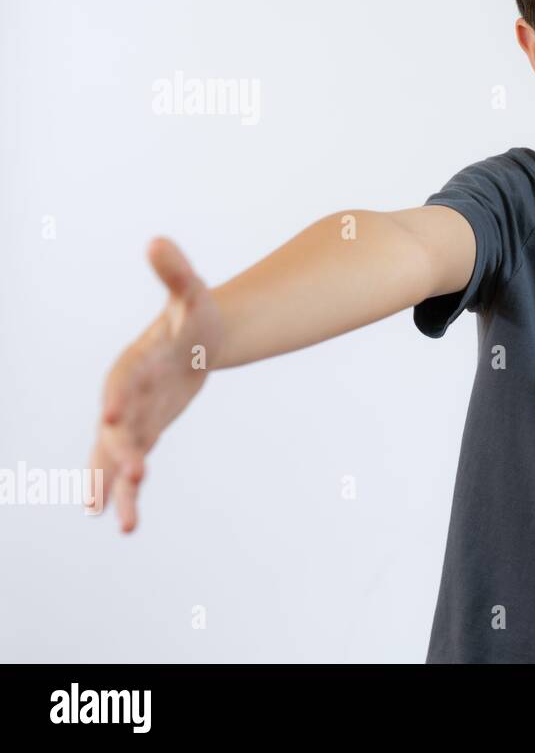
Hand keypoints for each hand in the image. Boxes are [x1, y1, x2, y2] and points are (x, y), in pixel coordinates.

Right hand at [87, 237, 224, 531]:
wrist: (196, 337)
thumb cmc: (193, 313)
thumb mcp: (191, 293)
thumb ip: (175, 271)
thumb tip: (157, 240)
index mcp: (136, 362)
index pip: (122, 380)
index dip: (117, 397)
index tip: (110, 417)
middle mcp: (126, 394)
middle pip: (118, 428)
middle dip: (122, 453)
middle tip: (137, 476)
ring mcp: (132, 418)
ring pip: (118, 457)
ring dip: (119, 486)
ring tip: (122, 522)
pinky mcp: (143, 433)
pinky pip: (130, 467)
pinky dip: (126, 491)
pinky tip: (123, 522)